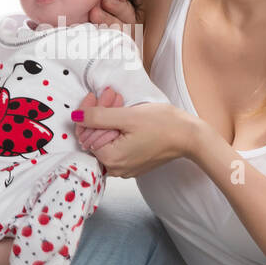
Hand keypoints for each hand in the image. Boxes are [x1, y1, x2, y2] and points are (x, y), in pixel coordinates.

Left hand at [71, 97, 199, 177]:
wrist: (189, 136)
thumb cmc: (163, 125)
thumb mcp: (127, 116)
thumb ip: (98, 117)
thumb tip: (75, 117)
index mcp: (110, 159)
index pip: (85, 135)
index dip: (87, 114)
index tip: (95, 97)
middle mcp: (116, 168)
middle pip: (96, 138)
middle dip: (99, 114)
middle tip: (110, 96)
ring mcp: (126, 167)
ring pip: (107, 140)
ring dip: (109, 119)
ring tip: (118, 101)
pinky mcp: (135, 162)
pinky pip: (118, 145)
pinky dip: (119, 129)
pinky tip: (126, 115)